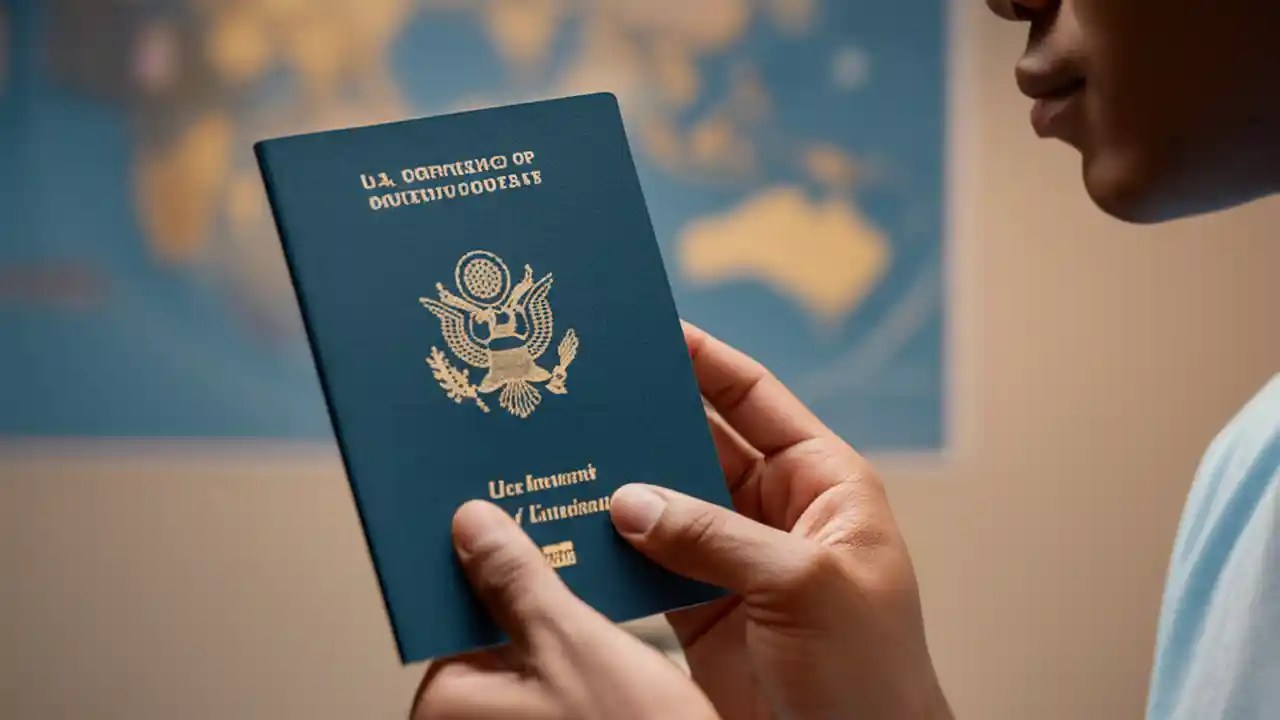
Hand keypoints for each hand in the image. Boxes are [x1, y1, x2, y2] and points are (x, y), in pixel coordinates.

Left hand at [411, 500, 719, 719]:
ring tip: (587, 560)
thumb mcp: (574, 643)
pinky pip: (546, 674)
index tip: (502, 504)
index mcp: (447, 705)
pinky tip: (603, 615)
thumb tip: (470, 524)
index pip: (447, 605)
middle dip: (520, 578)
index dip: (478, 551)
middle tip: (556, 523)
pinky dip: (569, 642)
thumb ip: (517, 581)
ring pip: (521, 648)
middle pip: (484, 624)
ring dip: (551, 607)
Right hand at [607, 322, 951, 719]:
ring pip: (664, 504)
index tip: (653, 327)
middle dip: (647, 420)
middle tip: (585, 391)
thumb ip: (715, 536)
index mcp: (823, 483)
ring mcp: (733, 563)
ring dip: (619, 485)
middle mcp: (775, 513)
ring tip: (562, 453)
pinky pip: (646, 564)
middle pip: (699, 445)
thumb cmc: (870, 676)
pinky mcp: (700, 612)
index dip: (706, 361)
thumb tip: (629, 500)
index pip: (757, 400)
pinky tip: (568, 530)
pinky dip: (610, 550)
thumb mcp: (804, 585)